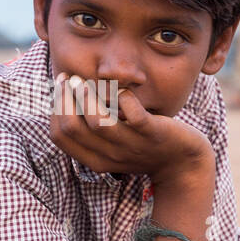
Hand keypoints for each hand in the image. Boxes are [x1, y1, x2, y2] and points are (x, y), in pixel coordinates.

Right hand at [49, 72, 213, 190]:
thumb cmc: (144, 145)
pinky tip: (122, 90)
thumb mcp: (113, 144)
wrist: (183, 162)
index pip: (60, 136)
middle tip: (71, 77)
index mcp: (95, 159)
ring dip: (88, 96)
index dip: (56, 108)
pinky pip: (133, 113)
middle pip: (72, 128)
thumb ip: (92, 129)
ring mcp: (132, 145)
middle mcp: (110, 155)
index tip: (62, 86)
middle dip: (65, 98)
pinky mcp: (153, 133)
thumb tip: (67, 97)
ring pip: (98, 122)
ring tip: (86, 80)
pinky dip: (124, 97)